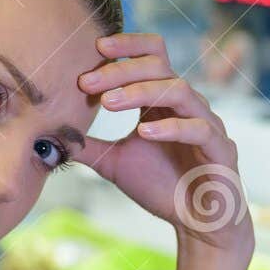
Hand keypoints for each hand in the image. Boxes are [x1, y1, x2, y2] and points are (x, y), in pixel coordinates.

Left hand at [76, 32, 252, 256]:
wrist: (197, 223)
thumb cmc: (161, 187)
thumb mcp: (115, 164)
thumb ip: (88, 146)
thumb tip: (48, 137)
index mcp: (163, 101)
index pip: (152, 55)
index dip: (128, 46)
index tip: (95, 48)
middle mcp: (187, 105)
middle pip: (159, 66)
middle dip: (120, 71)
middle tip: (86, 83)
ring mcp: (206, 124)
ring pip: (178, 91)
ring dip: (140, 92)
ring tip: (108, 103)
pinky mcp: (220, 150)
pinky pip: (198, 128)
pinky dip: (169, 128)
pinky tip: (142, 133)